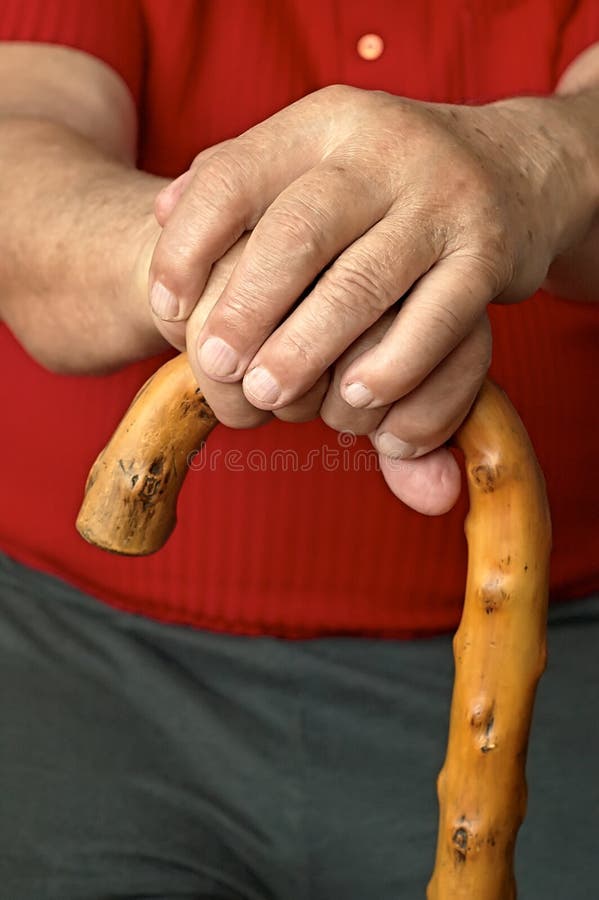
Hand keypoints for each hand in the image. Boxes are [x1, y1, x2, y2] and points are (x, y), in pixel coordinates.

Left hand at [150, 86, 593, 510]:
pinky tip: (355, 400)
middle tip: (215, 366)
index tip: (164, 307)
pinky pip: (436, 320)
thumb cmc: (384, 183)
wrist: (512, 167)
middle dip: (248, 308)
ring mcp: (442, 201)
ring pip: (363, 284)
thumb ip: (239, 176)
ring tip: (271, 395)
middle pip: (298, 232)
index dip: (188, 247)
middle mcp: (385, 152)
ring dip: (309, 348)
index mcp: (325, 122)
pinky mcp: (488, 254)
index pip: (234, 177)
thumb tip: (162, 213)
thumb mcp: (315, 155)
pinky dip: (393, 367)